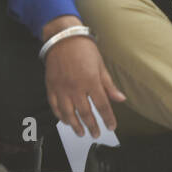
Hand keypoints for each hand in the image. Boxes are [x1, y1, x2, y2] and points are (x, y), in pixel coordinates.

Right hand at [43, 17, 125, 136]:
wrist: (63, 37)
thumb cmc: (83, 48)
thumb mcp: (101, 65)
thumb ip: (109, 85)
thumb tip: (120, 98)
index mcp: (91, 81)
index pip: (102, 105)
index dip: (108, 118)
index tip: (111, 126)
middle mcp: (76, 87)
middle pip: (85, 113)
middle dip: (92, 126)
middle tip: (96, 133)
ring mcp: (62, 88)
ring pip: (68, 113)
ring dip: (75, 125)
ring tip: (81, 132)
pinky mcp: (51, 87)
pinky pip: (55, 106)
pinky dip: (60, 116)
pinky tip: (65, 121)